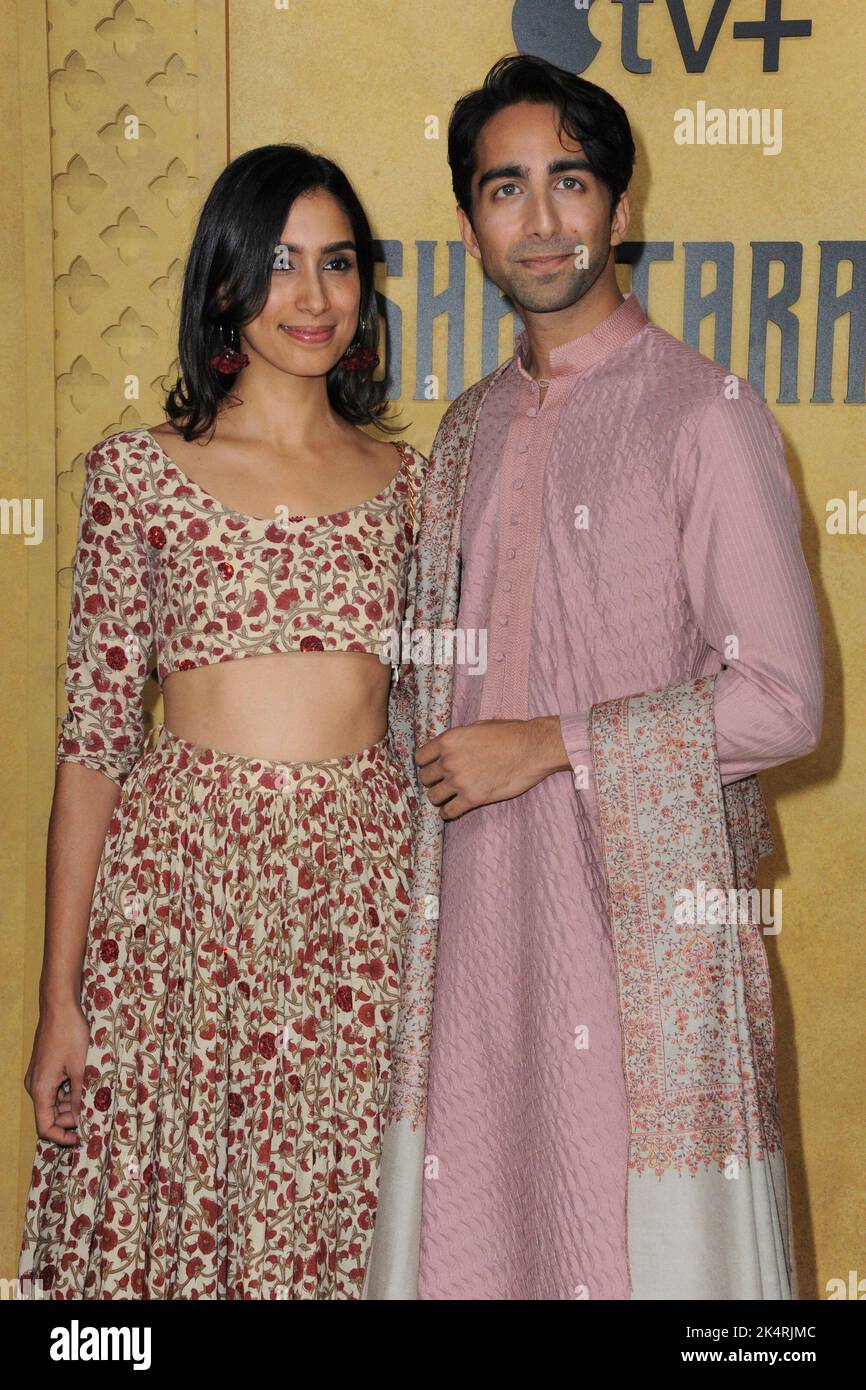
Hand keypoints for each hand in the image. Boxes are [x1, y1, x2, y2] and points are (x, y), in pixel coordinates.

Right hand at [24, 1000, 89, 1145]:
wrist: (59, 1006)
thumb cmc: (70, 1034)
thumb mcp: (81, 1068)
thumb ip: (79, 1096)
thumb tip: (81, 1120)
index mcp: (40, 1089)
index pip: (45, 1127)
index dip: (62, 1136)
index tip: (81, 1137)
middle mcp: (35, 1086)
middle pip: (50, 1115)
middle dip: (71, 1118)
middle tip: (95, 1112)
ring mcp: (39, 1076)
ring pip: (54, 1102)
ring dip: (71, 1104)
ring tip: (94, 1097)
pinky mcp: (45, 1068)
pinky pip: (56, 1088)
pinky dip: (69, 1091)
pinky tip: (87, 1084)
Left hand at [415, 715, 569, 819]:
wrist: (532, 748)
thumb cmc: (509, 734)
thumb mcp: (477, 727)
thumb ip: (457, 740)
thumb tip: (447, 748)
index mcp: (448, 741)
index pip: (420, 758)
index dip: (426, 763)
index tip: (433, 767)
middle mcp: (449, 761)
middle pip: (425, 778)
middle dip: (433, 780)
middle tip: (443, 782)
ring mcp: (460, 781)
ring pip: (433, 796)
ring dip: (440, 797)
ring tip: (447, 797)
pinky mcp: (473, 798)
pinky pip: (449, 812)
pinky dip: (448, 813)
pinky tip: (452, 810)